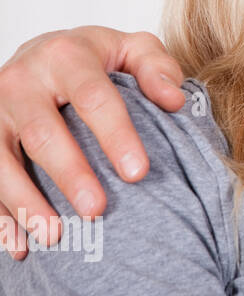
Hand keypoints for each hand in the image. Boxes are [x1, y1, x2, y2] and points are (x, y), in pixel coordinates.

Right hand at [0, 27, 184, 257]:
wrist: (42, 53)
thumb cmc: (97, 58)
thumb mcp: (133, 49)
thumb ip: (157, 68)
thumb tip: (174, 101)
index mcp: (66, 56)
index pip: (94, 98)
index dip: (116, 136)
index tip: (138, 173)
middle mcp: (22, 80)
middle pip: (43, 133)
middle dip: (69, 175)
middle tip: (97, 210)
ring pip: (2, 160)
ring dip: (25, 202)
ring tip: (54, 235)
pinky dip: (0, 215)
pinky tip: (18, 245)